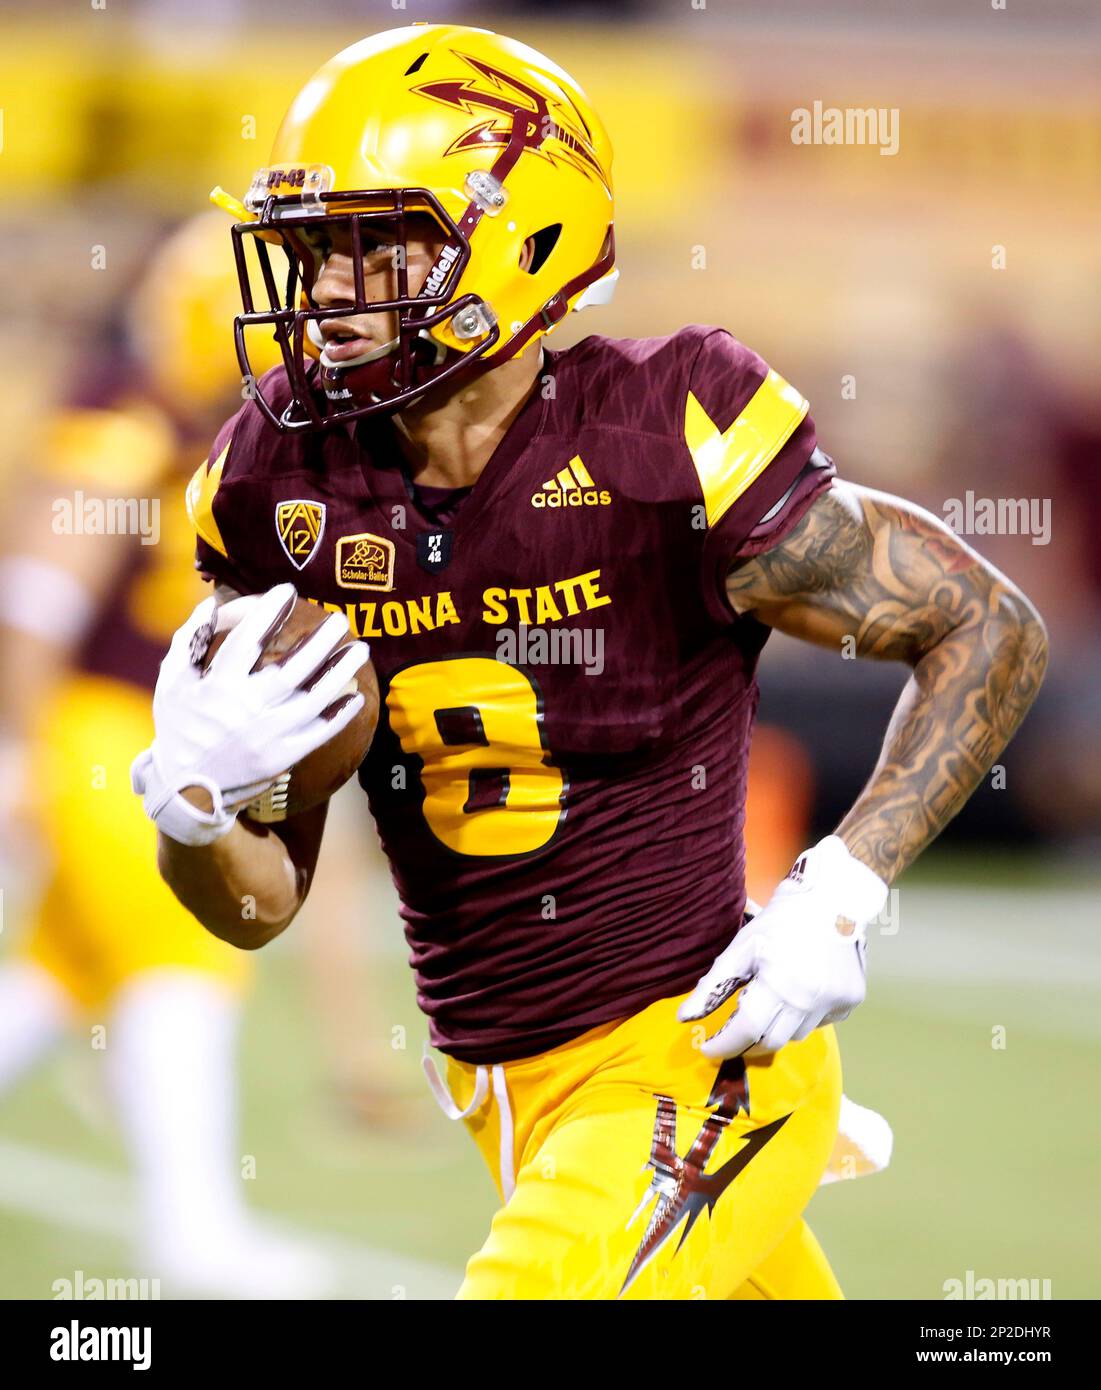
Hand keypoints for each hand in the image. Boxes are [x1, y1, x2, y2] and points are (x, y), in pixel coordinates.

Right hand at [131, 584, 368, 845]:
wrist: (186, 790)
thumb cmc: (179, 728)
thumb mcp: (171, 683)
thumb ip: (188, 641)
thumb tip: (210, 603)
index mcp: (217, 687)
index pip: (247, 640)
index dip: (268, 612)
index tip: (288, 591)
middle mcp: (246, 709)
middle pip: (292, 668)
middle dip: (319, 640)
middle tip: (340, 618)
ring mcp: (267, 736)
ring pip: (314, 698)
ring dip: (340, 671)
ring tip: (360, 648)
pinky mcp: (282, 758)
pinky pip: (318, 734)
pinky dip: (339, 715)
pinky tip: (355, 696)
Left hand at [678, 835, 887, 1057]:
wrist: (832, 899)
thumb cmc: (780, 921)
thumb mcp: (741, 948)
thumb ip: (713, 985)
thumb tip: (685, 1017)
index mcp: (780, 984)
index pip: (747, 1031)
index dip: (725, 1045)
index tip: (708, 1049)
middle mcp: (810, 1000)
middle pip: (773, 1041)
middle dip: (748, 1043)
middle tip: (734, 1033)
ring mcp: (835, 1003)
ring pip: (797, 1034)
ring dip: (778, 1026)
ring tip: (771, 1001)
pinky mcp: (851, 1001)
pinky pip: (821, 1022)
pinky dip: (804, 1015)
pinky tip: (801, 991)